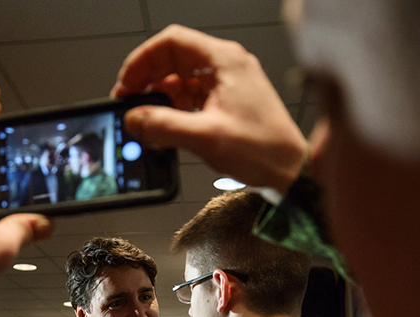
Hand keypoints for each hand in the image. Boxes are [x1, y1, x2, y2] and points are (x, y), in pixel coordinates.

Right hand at [112, 25, 307, 194]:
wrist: (291, 171)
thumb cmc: (265, 149)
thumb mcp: (207, 137)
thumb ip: (164, 125)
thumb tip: (135, 118)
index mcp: (225, 61)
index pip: (172, 42)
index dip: (143, 60)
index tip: (128, 82)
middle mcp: (228, 66)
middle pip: (175, 59)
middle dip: (149, 80)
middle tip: (131, 102)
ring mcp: (229, 84)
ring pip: (183, 79)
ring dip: (162, 97)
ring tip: (148, 119)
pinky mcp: (230, 102)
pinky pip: (194, 97)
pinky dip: (177, 109)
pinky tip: (167, 127)